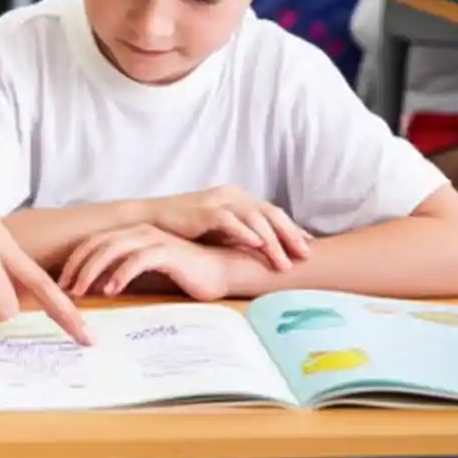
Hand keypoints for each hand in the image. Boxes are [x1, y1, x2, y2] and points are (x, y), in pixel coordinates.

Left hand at [58, 224, 231, 300]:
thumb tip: (95, 288)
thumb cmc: (183, 274)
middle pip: (97, 245)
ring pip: (113, 250)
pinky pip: (138, 260)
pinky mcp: (168, 251)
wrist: (221, 271)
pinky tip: (110, 291)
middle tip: (63, 290)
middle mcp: (139, 232)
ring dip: (92, 271)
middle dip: (76, 267)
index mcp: (131, 234)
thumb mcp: (146, 272)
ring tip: (80, 292)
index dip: (74, 262)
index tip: (60, 284)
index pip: (93, 243)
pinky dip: (121, 274)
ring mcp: (153, 239)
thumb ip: (122, 274)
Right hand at [146, 186, 310, 271]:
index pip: (272, 213)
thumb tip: (263, 252)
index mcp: (238, 199)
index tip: (309, 248)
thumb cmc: (184, 228)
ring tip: (283, 261)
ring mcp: (218, 201)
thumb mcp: (218, 231)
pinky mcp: (203, 210)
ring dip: (272, 240)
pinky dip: (244, 232)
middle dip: (291, 235)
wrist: (148, 221)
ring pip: (254, 218)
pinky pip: (229, 220)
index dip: (292, 230)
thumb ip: (239, 236)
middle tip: (306, 256)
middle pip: (270, 213)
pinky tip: (257, 244)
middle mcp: (232, 196)